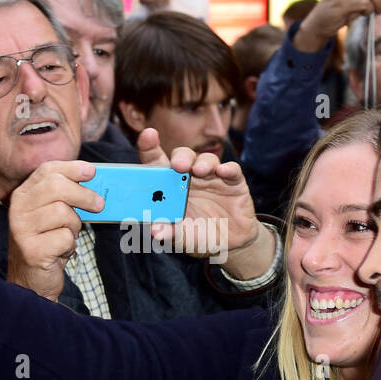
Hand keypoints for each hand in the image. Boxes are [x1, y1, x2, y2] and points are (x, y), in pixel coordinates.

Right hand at [6, 160, 102, 300]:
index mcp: (23, 195)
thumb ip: (65, 195)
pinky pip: (65, 238)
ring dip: (74, 226)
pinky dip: (70, 245)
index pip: (47, 171)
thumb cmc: (47, 243)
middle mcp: (18, 209)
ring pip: (63, 213)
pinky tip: (61, 251)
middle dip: (83, 195)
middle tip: (99, 204)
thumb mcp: (52, 214)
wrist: (31, 280)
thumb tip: (92, 179)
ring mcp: (22, 229)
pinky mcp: (32, 250)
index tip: (92, 171)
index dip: (71, 168)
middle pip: (57, 187)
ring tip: (67, 236)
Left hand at [136, 128, 267, 270]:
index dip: (150, 148)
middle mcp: (190, 178)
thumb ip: (169, 233)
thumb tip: (155, 233)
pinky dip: (228, 169)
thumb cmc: (199, 236)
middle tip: (178, 166)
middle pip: (182, 157)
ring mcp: (212, 178)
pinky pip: (232, 170)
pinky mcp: (233, 182)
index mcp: (171, 187)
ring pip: (206, 159)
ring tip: (200, 171)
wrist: (230, 244)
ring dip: (203, 162)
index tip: (148, 135)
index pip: (157, 164)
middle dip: (180, 157)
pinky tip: (223, 171)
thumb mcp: (182, 238)